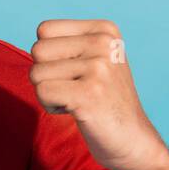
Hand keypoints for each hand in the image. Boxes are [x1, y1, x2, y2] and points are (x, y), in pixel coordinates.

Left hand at [29, 19, 168, 169]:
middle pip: (37, 50)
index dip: (49, 56)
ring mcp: (98, 68)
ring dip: (49, 93)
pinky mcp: (89, 93)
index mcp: (104, 30)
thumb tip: (36, 46)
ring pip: (36, 73)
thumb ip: (65, 44)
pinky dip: (51, 106)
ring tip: (78, 100)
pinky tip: (76, 111)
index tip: (75, 73)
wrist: (132, 139)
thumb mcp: (93, 60)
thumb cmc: (103, 100)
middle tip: (75, 89)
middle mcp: (103, 43)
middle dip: (46, 75)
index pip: (44, 30)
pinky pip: (41, 92)